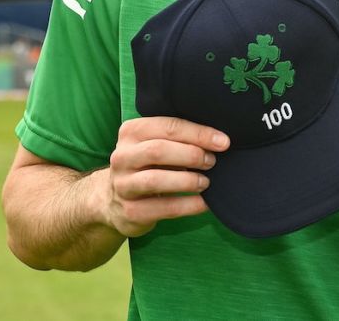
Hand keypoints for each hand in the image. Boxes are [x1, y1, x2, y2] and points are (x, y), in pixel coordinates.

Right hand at [102, 116, 228, 237]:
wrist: (115, 200)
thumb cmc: (147, 165)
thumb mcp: (155, 144)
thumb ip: (179, 137)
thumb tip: (219, 139)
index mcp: (131, 132)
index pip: (167, 127)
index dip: (198, 133)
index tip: (223, 142)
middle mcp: (122, 156)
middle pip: (158, 150)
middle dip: (191, 155)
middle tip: (212, 161)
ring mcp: (123, 185)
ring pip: (155, 179)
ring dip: (187, 180)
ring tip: (206, 182)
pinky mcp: (130, 212)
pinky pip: (164, 208)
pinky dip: (189, 205)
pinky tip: (204, 203)